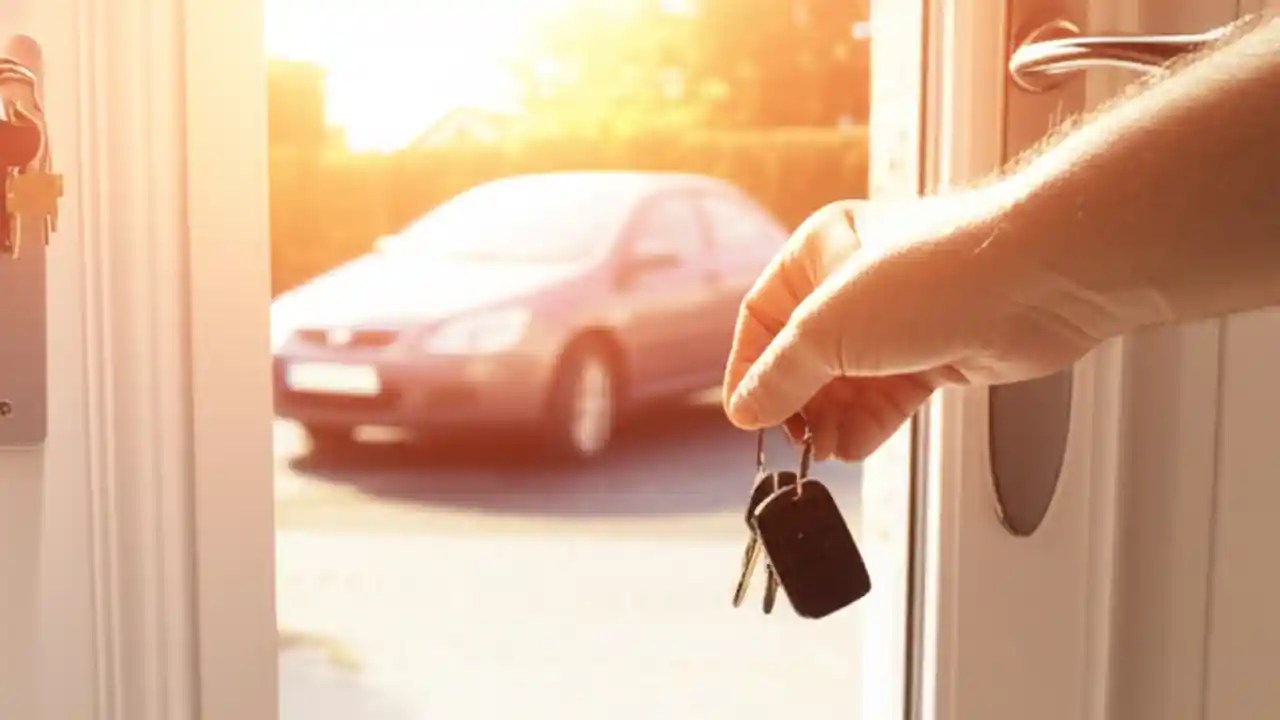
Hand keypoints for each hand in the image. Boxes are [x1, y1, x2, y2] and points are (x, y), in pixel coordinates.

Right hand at [722, 194, 1105, 461]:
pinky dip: (868, 424)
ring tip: (827, 451)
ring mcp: (897, 319)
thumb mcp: (830, 329)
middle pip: (804, 356)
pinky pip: (886, 396)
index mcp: (818, 251)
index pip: (763, 319)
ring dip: (833, 421)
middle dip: (799, 404)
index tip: (748, 415)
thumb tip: (746, 407)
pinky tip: (854, 446)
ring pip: (846, 382)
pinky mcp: (933, 351)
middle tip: (796, 440)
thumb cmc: (938, 275)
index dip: (750, 370)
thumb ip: (781, 375)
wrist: (1037, 283)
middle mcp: (854, 280)